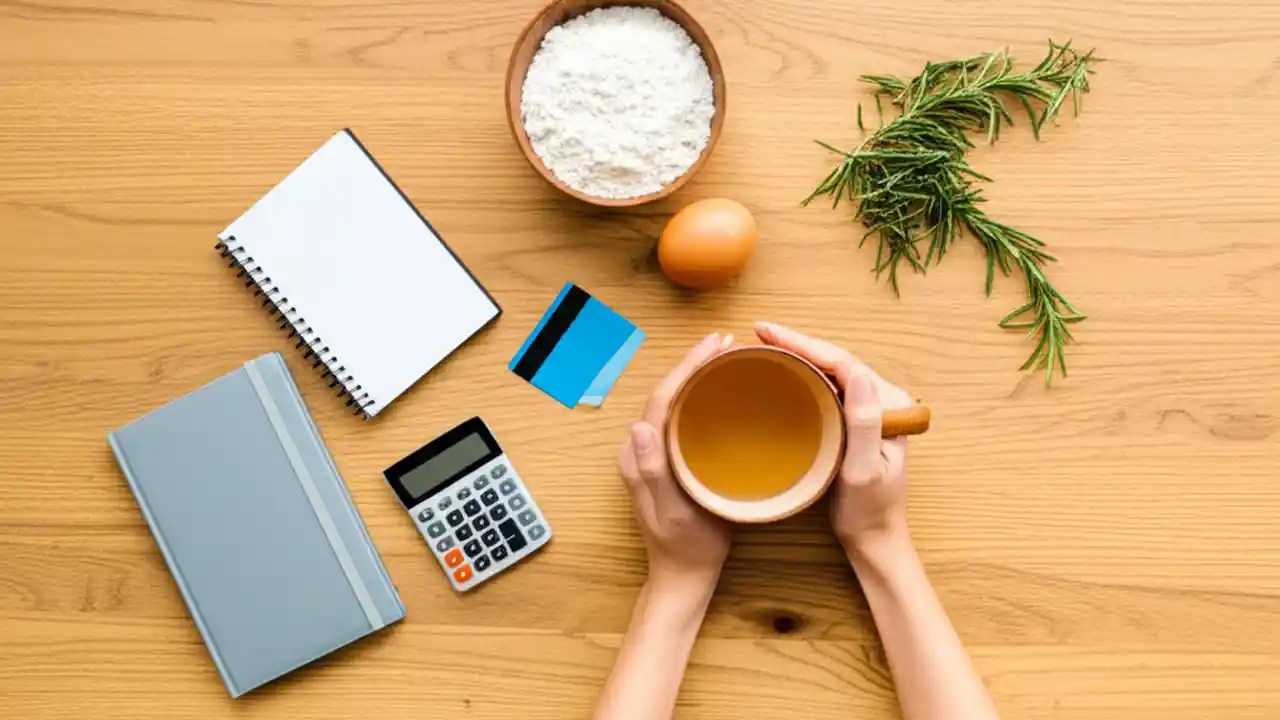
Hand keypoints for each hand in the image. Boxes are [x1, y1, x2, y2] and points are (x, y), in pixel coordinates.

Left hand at [618, 333, 732, 588]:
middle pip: (664, 394)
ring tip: (722, 356)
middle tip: (725, 342)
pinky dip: (696, 397)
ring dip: (693, 377)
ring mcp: (651, 456)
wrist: (684, 575)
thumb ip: (653, 471)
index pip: (660, 399)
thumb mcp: (672, 511)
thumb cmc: (686, 546)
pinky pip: (677, 418)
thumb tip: (637, 426)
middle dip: (691, 364)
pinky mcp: (664, 463)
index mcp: (639, 456)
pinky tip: (715, 392)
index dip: (685, 367)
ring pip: (671, 403)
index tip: (713, 345)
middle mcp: (640, 450)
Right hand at [754, 322, 913, 553]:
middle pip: (836, 360)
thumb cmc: (867, 510)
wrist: (873, 537)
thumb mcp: (862, 471)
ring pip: (830, 370)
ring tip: (766, 342)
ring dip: (799, 353)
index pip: (843, 362)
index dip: (805, 343)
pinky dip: (803, 372)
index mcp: (889, 405)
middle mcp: (883, 400)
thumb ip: (865, 424)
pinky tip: (782, 369)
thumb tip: (857, 373)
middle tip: (759, 330)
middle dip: (798, 342)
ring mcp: (869, 409)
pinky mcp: (855, 420)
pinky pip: (827, 386)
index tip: (769, 333)